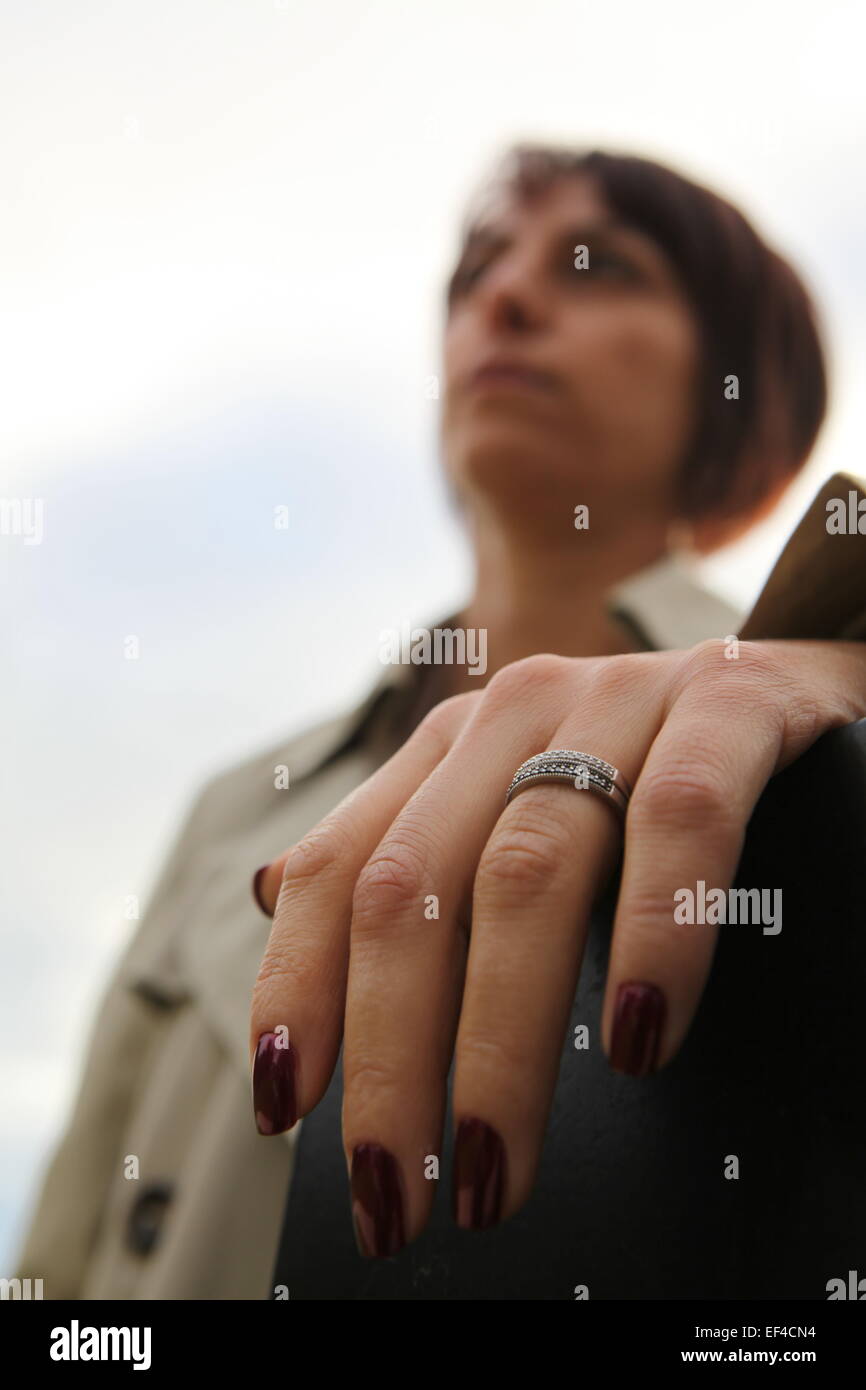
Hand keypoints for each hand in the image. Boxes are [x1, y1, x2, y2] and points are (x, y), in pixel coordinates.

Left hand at [250, 638, 865, 1254]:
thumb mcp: (518, 807)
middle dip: (390, 1057)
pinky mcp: (730, 705)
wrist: (807, 680)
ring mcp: (621, 700)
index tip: (283, 1110)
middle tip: (393, 1195)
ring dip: (501, 1039)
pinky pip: (681, 820)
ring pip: (529, 874)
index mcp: (453, 748)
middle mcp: (517, 715)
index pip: (335, 867)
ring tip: (495, 1167)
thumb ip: (405, 850)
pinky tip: (639, 1042)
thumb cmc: (654, 772)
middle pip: (413, 889)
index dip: (295, 986)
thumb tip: (262, 897)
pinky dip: (655, 936)